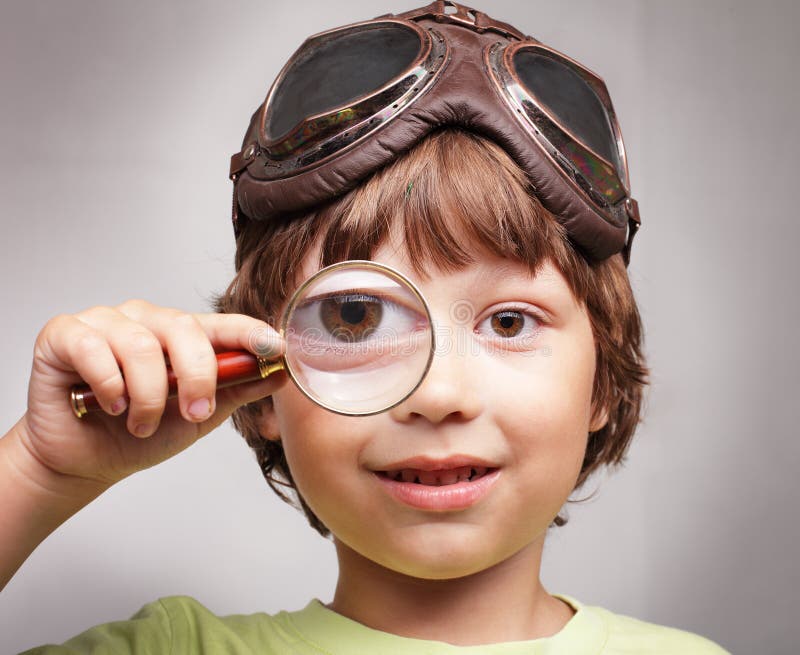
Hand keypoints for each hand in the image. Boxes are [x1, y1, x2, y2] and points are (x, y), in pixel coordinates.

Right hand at [16, 299, 285, 487]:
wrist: (82, 462)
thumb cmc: (137, 434)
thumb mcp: (198, 417)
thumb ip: (235, 391)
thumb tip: (280, 375)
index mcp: (180, 335)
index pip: (221, 324)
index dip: (249, 332)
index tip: (273, 347)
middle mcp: (145, 320)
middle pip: (184, 329)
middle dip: (197, 377)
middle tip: (194, 412)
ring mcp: (105, 322)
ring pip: (142, 345)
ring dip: (148, 396)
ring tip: (140, 424)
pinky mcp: (65, 334)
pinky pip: (95, 350)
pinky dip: (109, 386)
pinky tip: (109, 406)